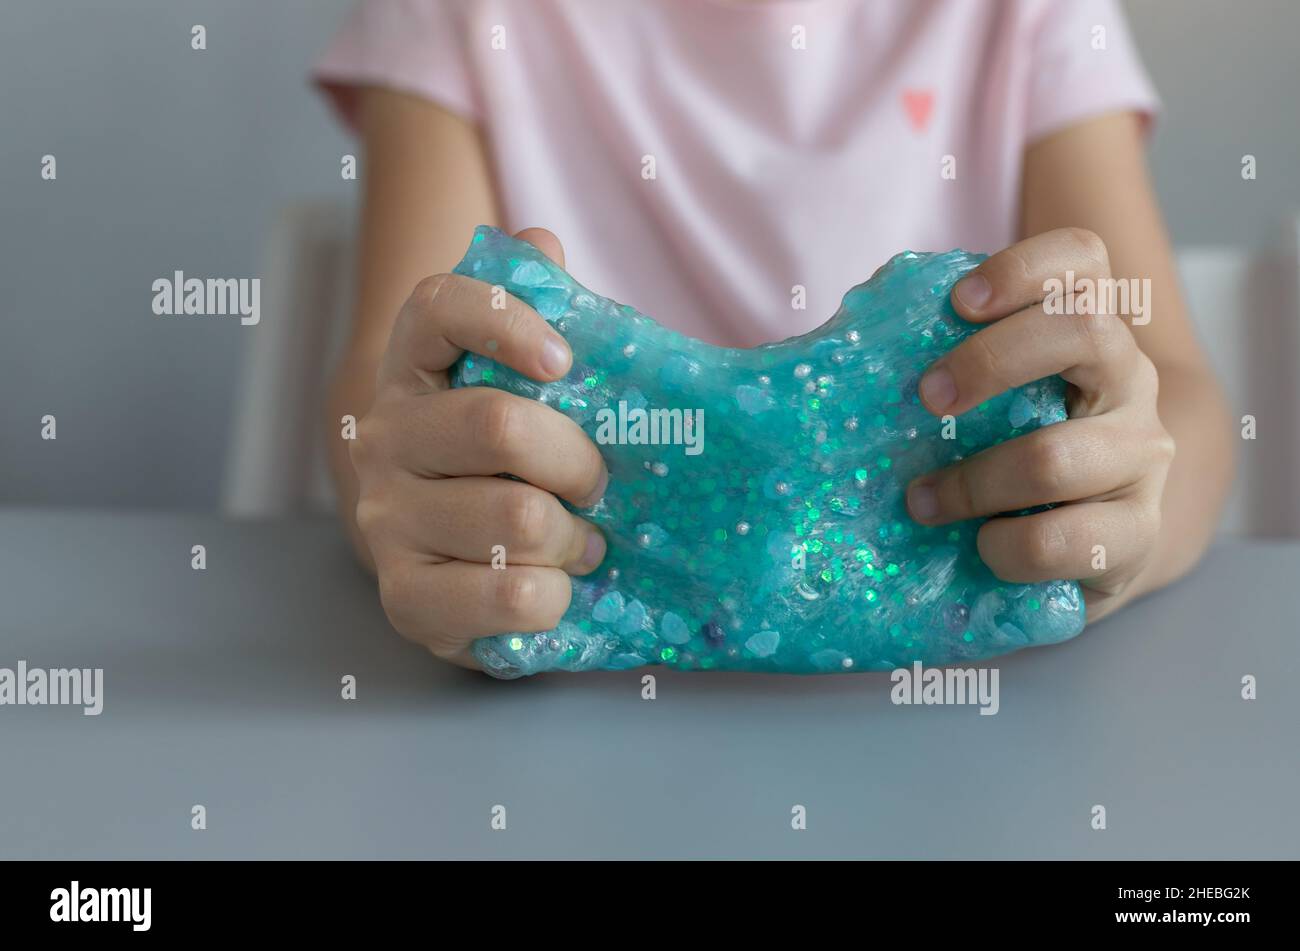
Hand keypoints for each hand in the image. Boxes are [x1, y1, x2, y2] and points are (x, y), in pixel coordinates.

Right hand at [350, 228, 607, 667]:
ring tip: (581, 541)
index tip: (564, 362)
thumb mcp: (525, 384)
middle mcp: (384, 435)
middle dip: (578, 461)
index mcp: (413, 365)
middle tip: (601, 483)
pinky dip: (554, 597)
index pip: (439, 308)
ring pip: (515, 516)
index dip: (506, 322)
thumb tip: (540, 244)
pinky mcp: (403, 597)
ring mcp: (385, 519)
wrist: (451, 555)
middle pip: (500, 425)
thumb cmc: (506, 457)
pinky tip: (555, 588)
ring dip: (573, 536)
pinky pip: (507, 596)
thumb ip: (538, 311)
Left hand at [905, 228, 1174, 619]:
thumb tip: (843, 348)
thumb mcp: (992, 400)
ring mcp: (1142, 454)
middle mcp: (1129, 378)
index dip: (1024, 266)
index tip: (960, 302)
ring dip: (972, 483)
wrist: (1093, 541)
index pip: (1082, 260)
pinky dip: (1006, 547)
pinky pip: (1062, 540)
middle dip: (989, 362)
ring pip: (1056, 457)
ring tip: (923, 501)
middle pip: (1082, 331)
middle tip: (926, 398)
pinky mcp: (1138, 531)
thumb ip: (945, 364)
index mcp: (1090, 328)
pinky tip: (981, 546)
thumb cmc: (1016, 454)